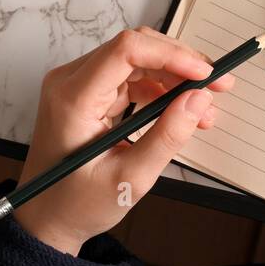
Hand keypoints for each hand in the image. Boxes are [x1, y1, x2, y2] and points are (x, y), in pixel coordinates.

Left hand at [14, 28, 233, 255]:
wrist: (46, 217)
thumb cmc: (77, 203)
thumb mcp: (130, 177)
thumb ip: (168, 136)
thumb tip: (199, 99)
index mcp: (73, 99)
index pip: (126, 50)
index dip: (172, 55)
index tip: (206, 76)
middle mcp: (71, 82)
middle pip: (135, 48)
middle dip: (181, 63)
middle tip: (218, 86)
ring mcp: (79, 85)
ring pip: (138, 60)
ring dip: (176, 77)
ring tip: (205, 108)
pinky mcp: (89, 93)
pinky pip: (132, 77)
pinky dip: (163, 89)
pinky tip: (183, 111)